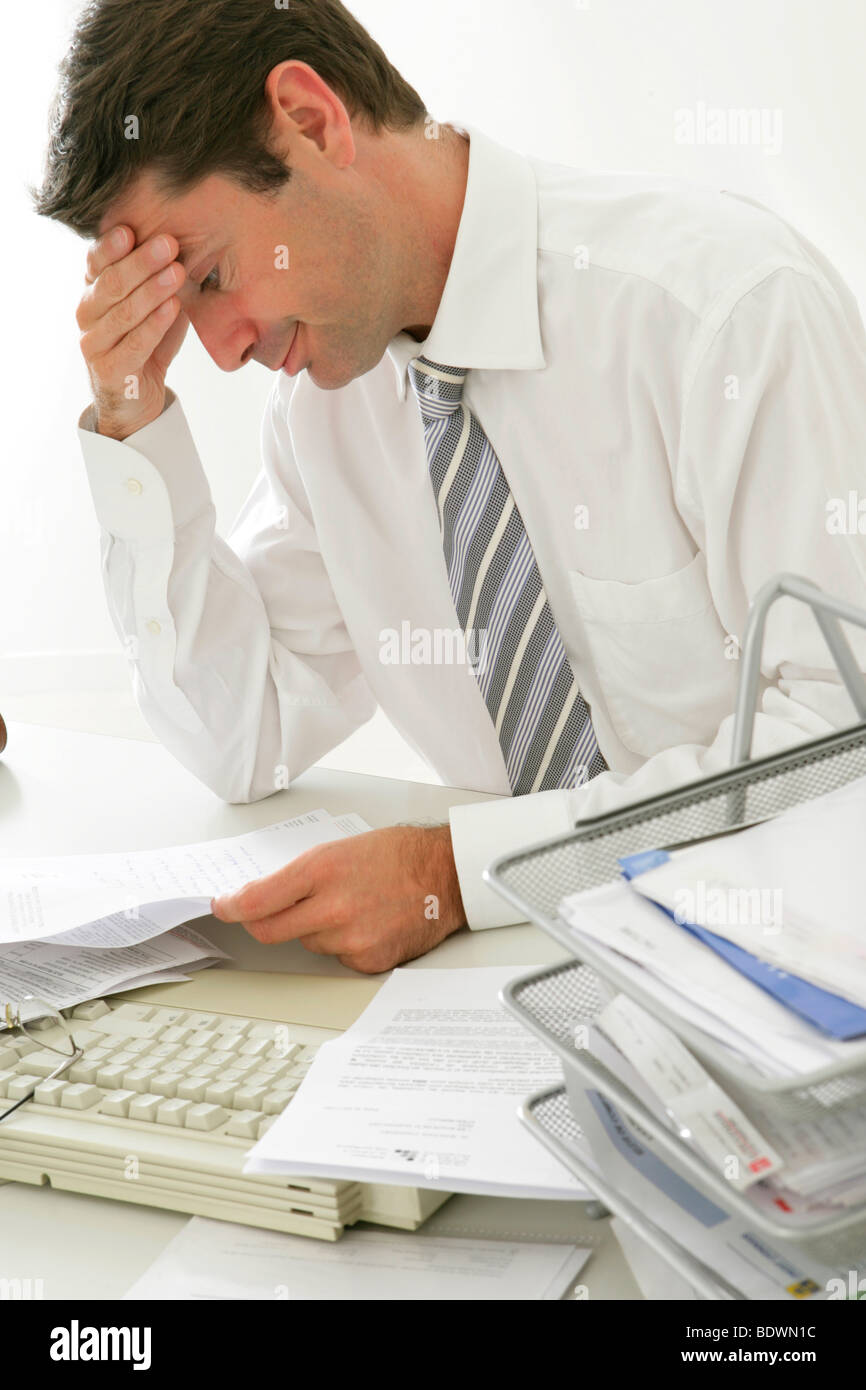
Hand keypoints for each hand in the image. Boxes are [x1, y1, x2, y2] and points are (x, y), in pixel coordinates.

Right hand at [77, 224, 188, 439]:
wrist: (135, 400)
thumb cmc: (146, 346)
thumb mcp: (153, 309)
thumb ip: (159, 283)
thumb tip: (185, 249)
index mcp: (93, 292)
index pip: (96, 262)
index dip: (111, 246)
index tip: (132, 229)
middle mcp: (86, 315)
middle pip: (112, 283)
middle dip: (142, 262)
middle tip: (169, 244)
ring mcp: (93, 343)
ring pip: (123, 313)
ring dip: (152, 290)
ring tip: (177, 273)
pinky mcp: (109, 370)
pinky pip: (134, 344)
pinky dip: (155, 324)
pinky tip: (173, 308)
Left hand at [210, 825, 466, 973]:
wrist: (447, 875)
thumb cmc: (399, 855)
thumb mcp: (340, 849)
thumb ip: (299, 876)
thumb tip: (264, 896)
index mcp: (321, 871)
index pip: (257, 901)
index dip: (232, 907)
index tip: (223, 907)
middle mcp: (333, 908)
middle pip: (270, 931)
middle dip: (263, 922)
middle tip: (267, 912)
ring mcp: (350, 939)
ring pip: (307, 943)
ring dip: (314, 929)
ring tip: (349, 906)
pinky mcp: (368, 961)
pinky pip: (336, 958)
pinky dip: (343, 944)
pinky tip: (366, 923)